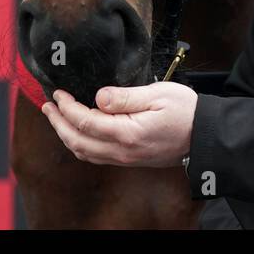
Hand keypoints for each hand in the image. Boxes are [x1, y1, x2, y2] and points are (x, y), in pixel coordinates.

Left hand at [41, 82, 197, 167]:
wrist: (205, 136)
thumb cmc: (186, 111)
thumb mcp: (158, 94)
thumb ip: (125, 97)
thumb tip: (98, 97)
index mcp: (126, 133)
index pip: (84, 121)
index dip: (66, 107)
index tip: (58, 93)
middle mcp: (121, 151)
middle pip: (77, 141)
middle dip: (58, 123)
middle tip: (48, 106)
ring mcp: (125, 158)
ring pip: (83, 152)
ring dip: (66, 135)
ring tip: (57, 117)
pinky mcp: (129, 160)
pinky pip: (95, 156)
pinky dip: (80, 144)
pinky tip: (79, 132)